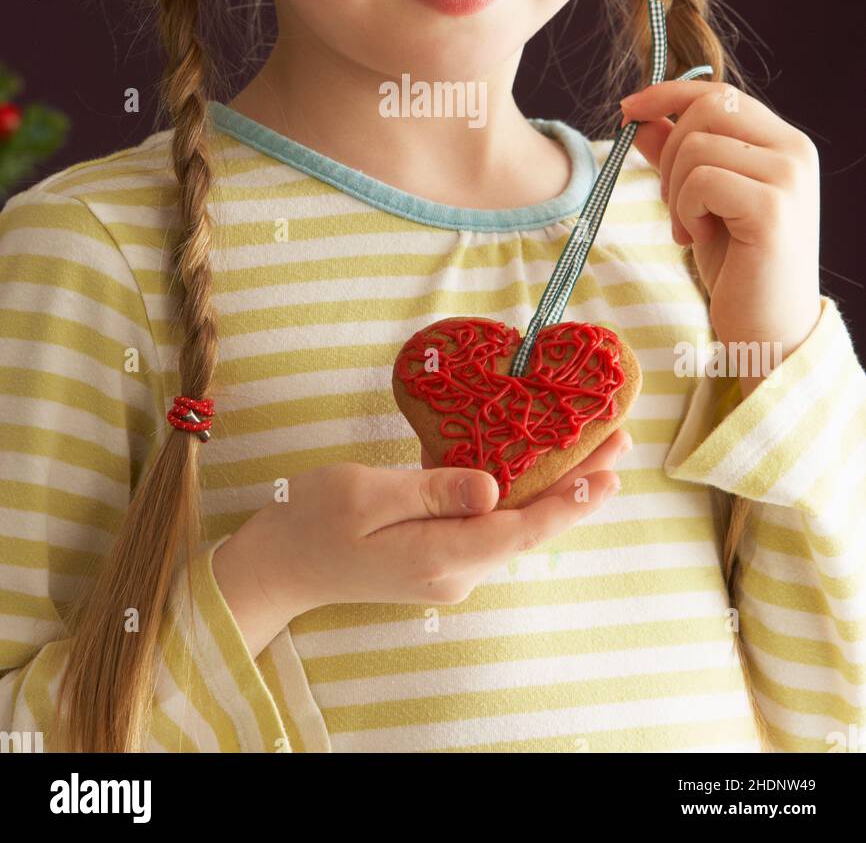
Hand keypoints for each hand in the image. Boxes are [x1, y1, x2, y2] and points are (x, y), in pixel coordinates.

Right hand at [253, 433, 629, 619]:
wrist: (279, 564)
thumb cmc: (313, 520)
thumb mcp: (367, 493)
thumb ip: (432, 491)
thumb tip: (492, 488)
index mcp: (440, 557)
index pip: (520, 529)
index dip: (569, 502)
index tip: (606, 474)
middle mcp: (456, 571)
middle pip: (528, 527)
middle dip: (577, 487)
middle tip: (618, 443)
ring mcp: (449, 569)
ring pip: (514, 526)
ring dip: (554, 489)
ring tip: (593, 450)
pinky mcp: (439, 558)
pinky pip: (490, 527)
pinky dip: (520, 497)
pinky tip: (536, 468)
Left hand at [620, 80, 821, 377]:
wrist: (768, 329)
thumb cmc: (738, 265)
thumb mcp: (701, 199)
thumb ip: (677, 154)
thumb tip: (640, 114)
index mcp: (784, 143)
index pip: (720, 93)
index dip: (668, 94)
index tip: (628, 110)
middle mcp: (794, 151)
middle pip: (706, 109)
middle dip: (669, 152)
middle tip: (673, 202)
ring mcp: (788, 177)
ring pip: (696, 146)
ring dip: (675, 191)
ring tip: (691, 228)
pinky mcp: (771, 207)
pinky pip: (700, 182)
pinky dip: (685, 210)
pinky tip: (698, 238)